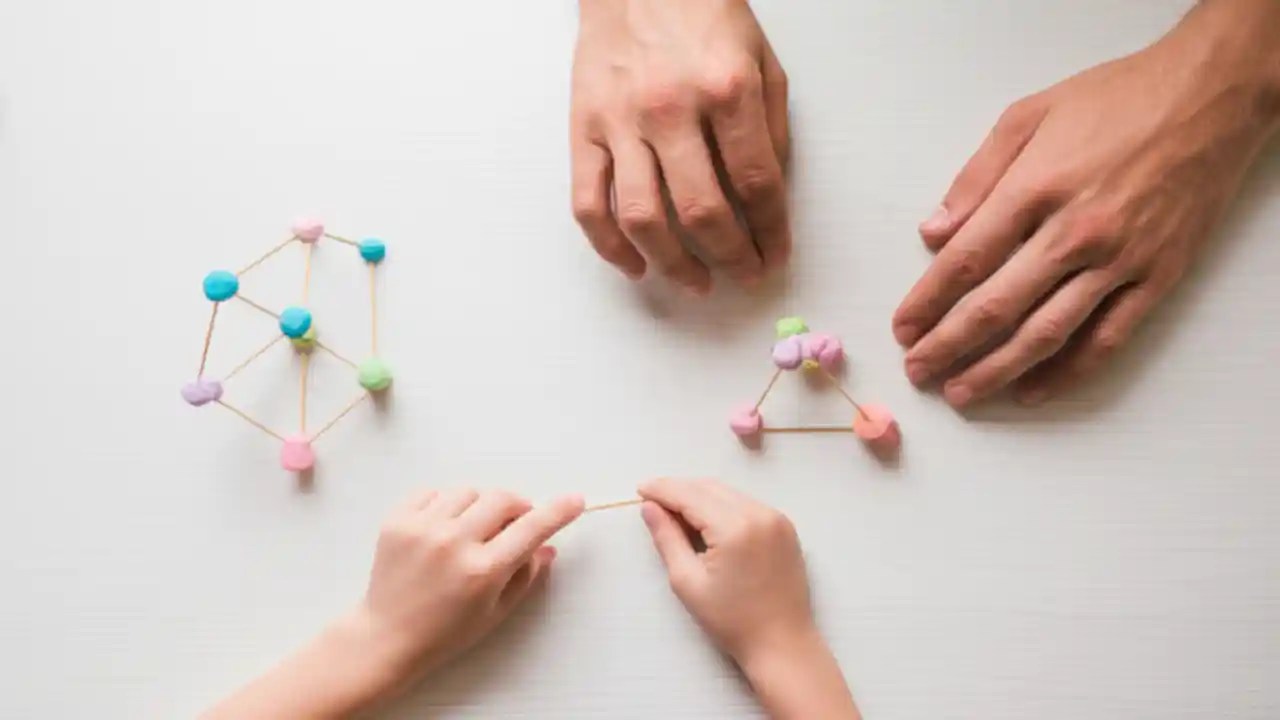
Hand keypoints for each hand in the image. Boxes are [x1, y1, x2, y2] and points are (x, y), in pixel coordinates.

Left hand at [203, 489, 583, 719]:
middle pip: (502, 499)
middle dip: (516, 507)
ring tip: (472, 530)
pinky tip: (443, 526)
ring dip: (479, 506)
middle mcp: (453, 543)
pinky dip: (444, 504)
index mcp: (482, 570)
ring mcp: (422, 528)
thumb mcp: (496, 611)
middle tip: (515, 523)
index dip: (558, 512)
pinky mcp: (397, 520)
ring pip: (468, 491)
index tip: (574, 501)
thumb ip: (526, 575)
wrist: (386, 636)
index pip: (532, 528)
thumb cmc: (445, 632)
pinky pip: (433, 492)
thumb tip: (546, 546)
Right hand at [571, 0, 789, 293]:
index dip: (772, 231)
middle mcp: (671, 109)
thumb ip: (770, 129)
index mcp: (725, 89)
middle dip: (732, 257)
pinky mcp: (583, 128)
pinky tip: (635, 265)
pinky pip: (589, 204)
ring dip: (674, 265)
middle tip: (744, 274)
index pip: (757, 184)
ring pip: (645, 219)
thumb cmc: (701, 13)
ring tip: (695, 282)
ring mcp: (620, 122)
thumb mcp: (761, 59)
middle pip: (704, 212)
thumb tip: (768, 197)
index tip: (777, 253)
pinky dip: (610, 247)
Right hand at [638, 479, 859, 719]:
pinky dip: (722, 505)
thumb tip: (649, 507)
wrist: (781, 643)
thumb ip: (667, 538)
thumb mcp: (688, 581)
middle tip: (653, 500)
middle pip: (709, 487)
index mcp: (735, 527)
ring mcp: (776, 518)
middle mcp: (759, 514)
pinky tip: (706, 520)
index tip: (640, 490)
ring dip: (700, 495)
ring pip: (728, 493)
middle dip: (679, 489)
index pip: (690, 495)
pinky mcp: (784, 527)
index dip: (662, 489)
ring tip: (675, 511)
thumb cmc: (731, 620)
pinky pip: (746, 504)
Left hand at [893, 0, 1279, 407]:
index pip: (965, 261)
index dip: (927, 302)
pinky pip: (1106, 340)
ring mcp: (1119, 260)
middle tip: (918, 371)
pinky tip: (1033, 391)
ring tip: (961, 393)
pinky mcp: (1157, 278)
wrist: (1212, 96)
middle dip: (948, 346)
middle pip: (996, 307)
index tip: (903, 328)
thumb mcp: (1029, 114)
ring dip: (996, 371)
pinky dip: (1067, 373)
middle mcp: (1075, 232)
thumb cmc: (1118, 99)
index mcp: (1035, 188)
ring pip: (1046, 334)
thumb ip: (975, 177)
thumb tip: (932, 231)